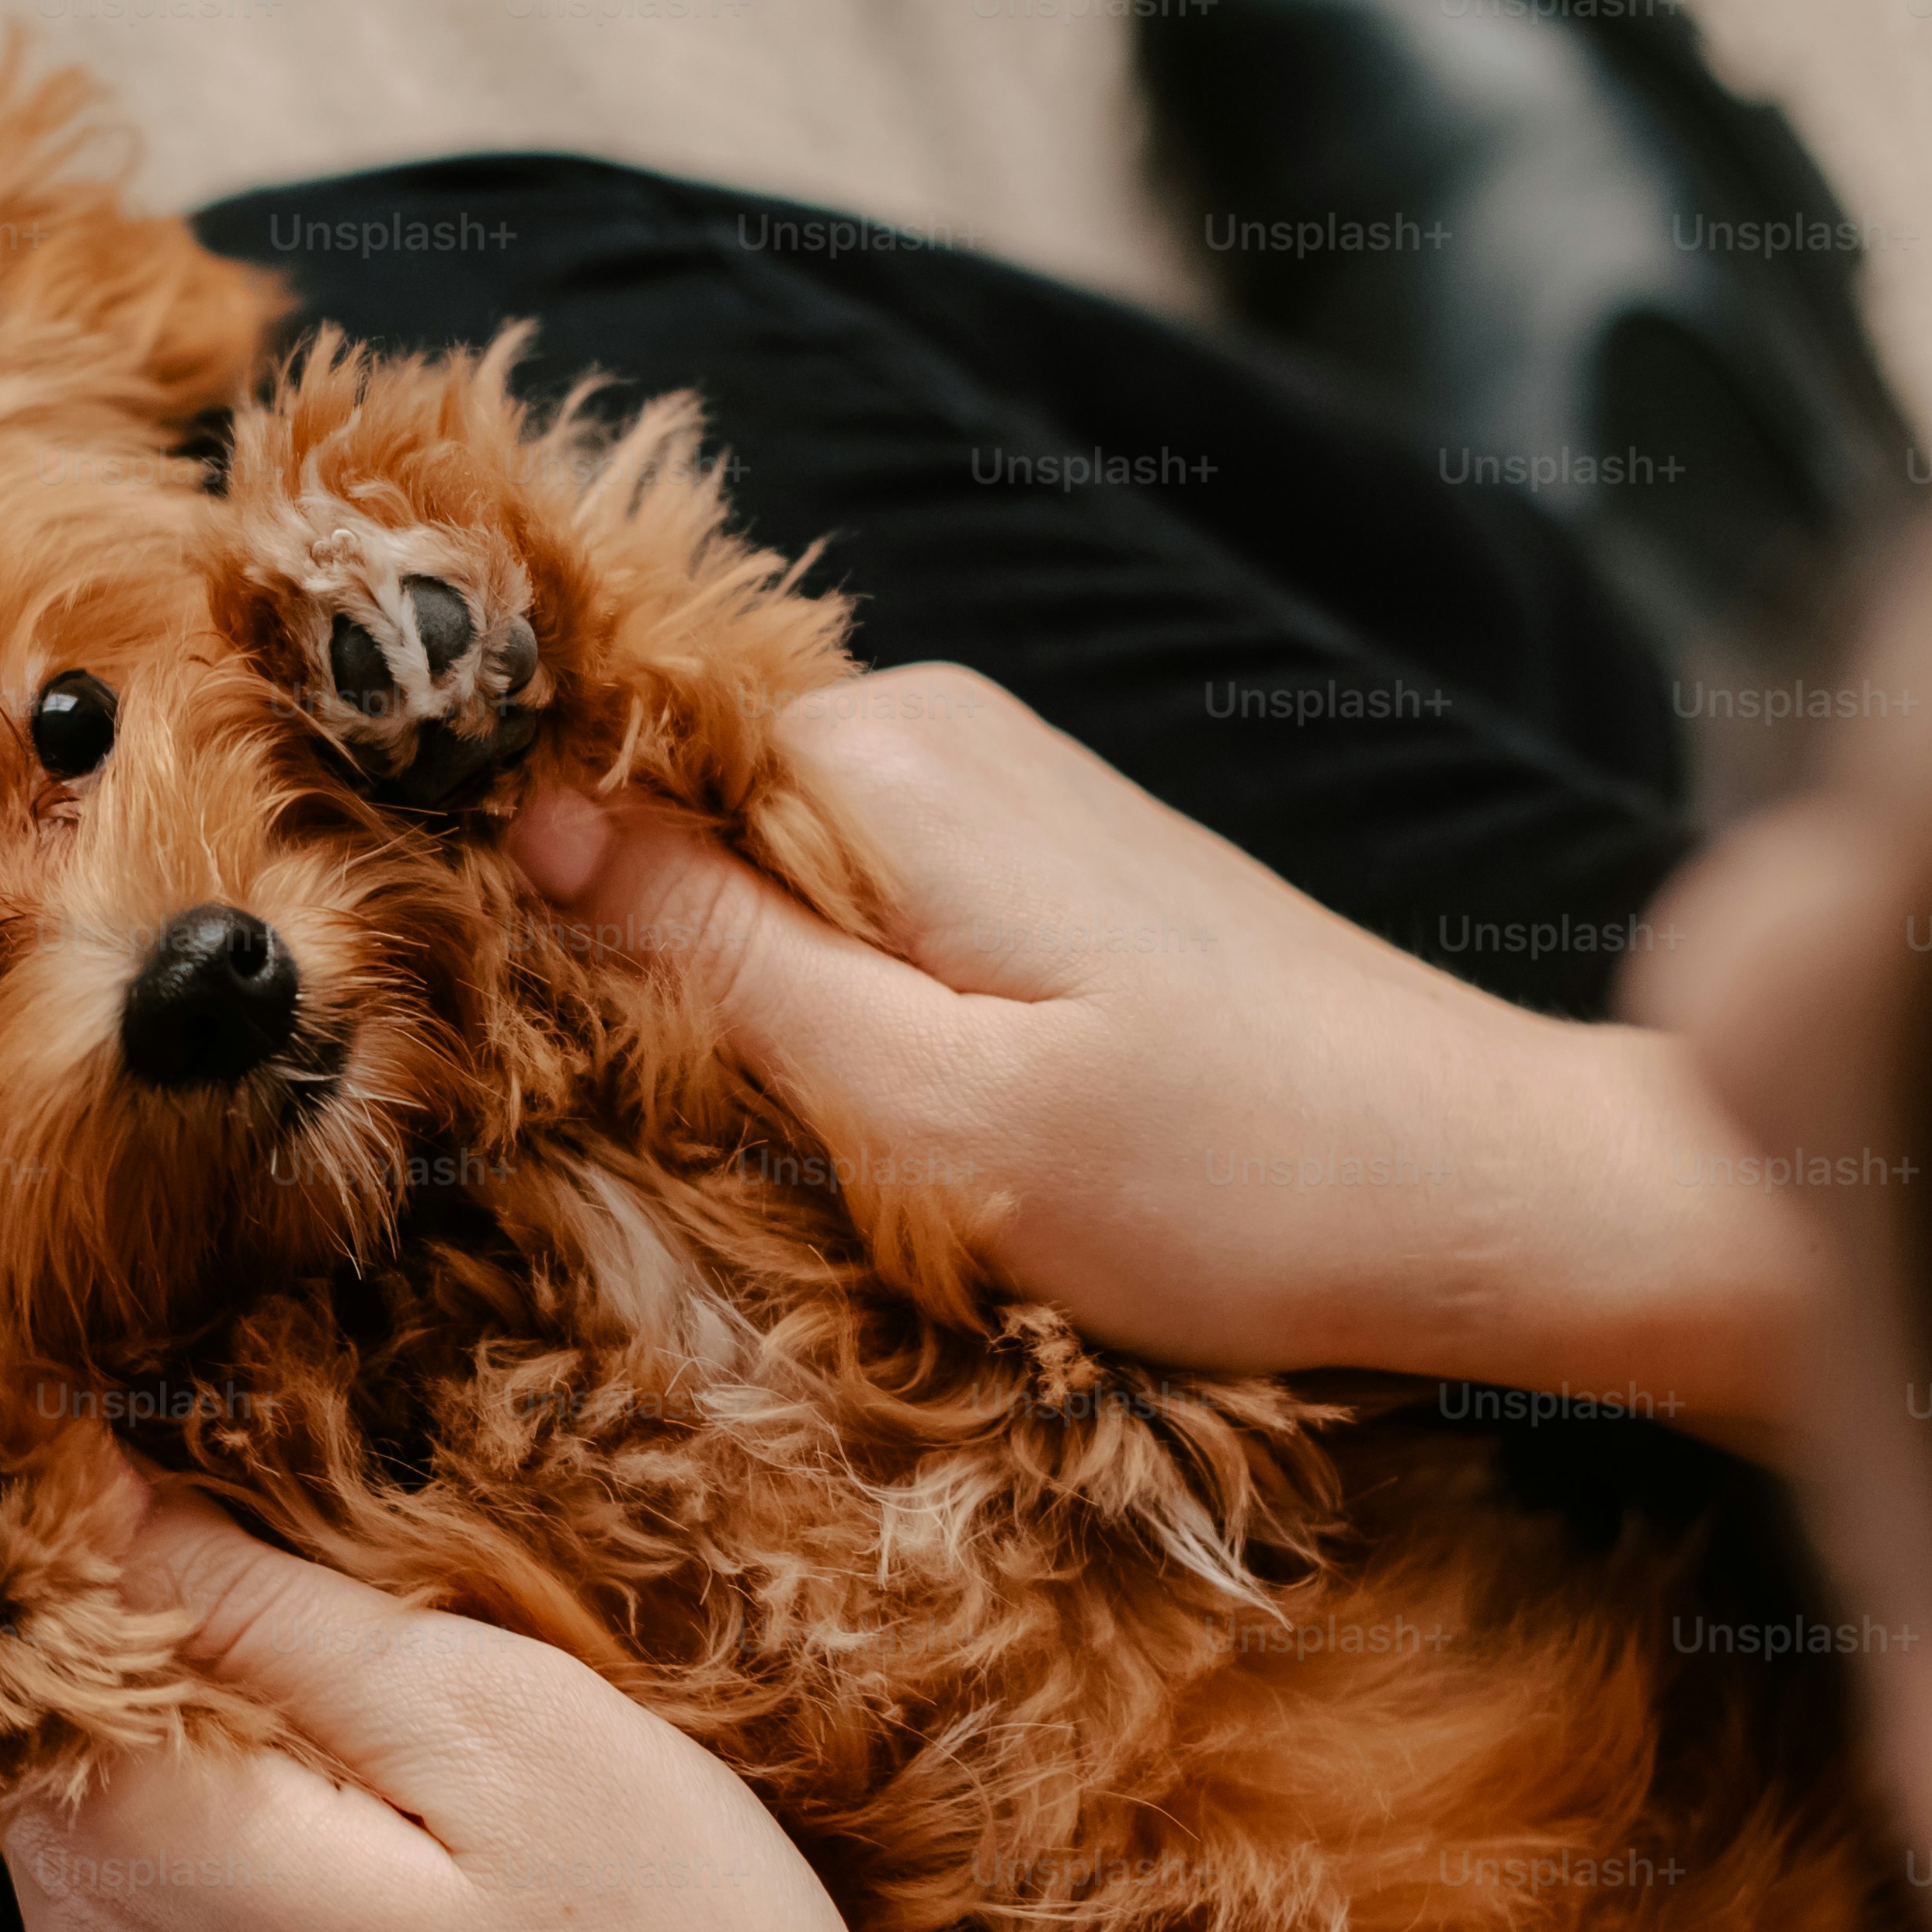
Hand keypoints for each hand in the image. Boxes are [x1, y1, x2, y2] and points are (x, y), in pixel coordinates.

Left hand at [7, 1487, 932, 1931]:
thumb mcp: (499, 1731)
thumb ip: (266, 1611)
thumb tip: (88, 1488)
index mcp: (141, 1865)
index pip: (3, 1623)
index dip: (90, 1512)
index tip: (207, 1450)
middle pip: (55, 1710)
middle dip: (173, 1621)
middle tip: (377, 1599)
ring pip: (123, 1798)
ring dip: (236, 1727)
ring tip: (423, 1729)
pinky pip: (183, 1896)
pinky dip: (265, 1826)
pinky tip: (418, 1838)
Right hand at [506, 662, 1808, 1446]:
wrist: (1493, 1197)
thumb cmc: (1230, 1184)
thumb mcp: (928, 1106)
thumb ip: (719, 958)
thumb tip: (529, 826)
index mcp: (887, 764)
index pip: (600, 751)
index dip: (504, 858)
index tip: (439, 981)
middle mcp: (937, 734)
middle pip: (670, 806)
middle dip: (606, 933)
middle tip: (584, 1111)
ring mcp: (1001, 795)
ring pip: (755, 864)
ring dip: (714, 982)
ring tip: (706, 1129)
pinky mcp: (1046, 866)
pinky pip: (850, 903)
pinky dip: (813, 995)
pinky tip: (829, 1104)